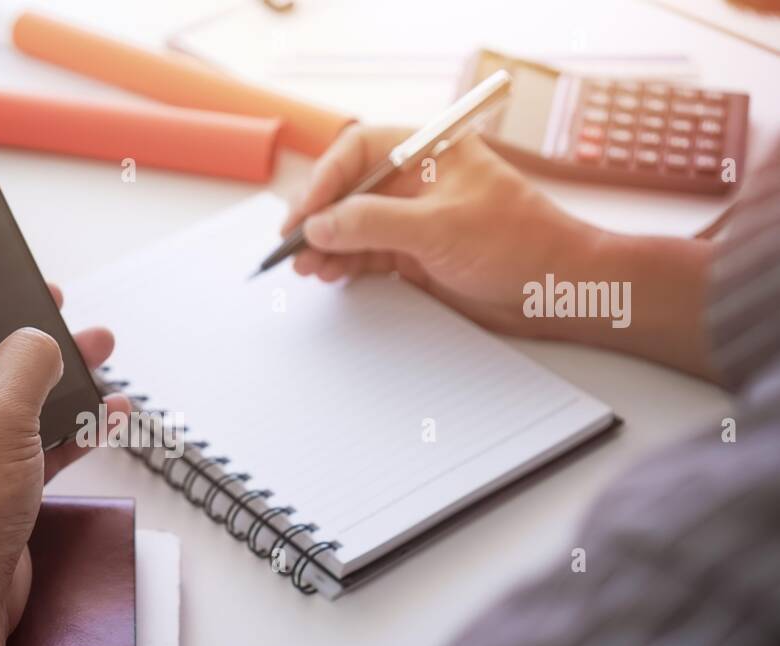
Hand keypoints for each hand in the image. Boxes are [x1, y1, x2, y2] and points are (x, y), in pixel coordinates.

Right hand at [283, 125, 603, 337]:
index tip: (306, 214)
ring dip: (326, 245)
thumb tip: (320, 225)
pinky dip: (343, 263)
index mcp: (428, 151)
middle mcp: (416, 180)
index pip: (358, 150)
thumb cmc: (519, 242)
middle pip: (348, 190)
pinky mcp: (414, 253)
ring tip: (307, 268)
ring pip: (352, 225)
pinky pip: (365, 252)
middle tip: (293, 245)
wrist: (557, 289)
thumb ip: (373, 224)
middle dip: (319, 218)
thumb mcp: (439, 228)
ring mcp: (413, 217)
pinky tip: (328, 273)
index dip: (325, 180)